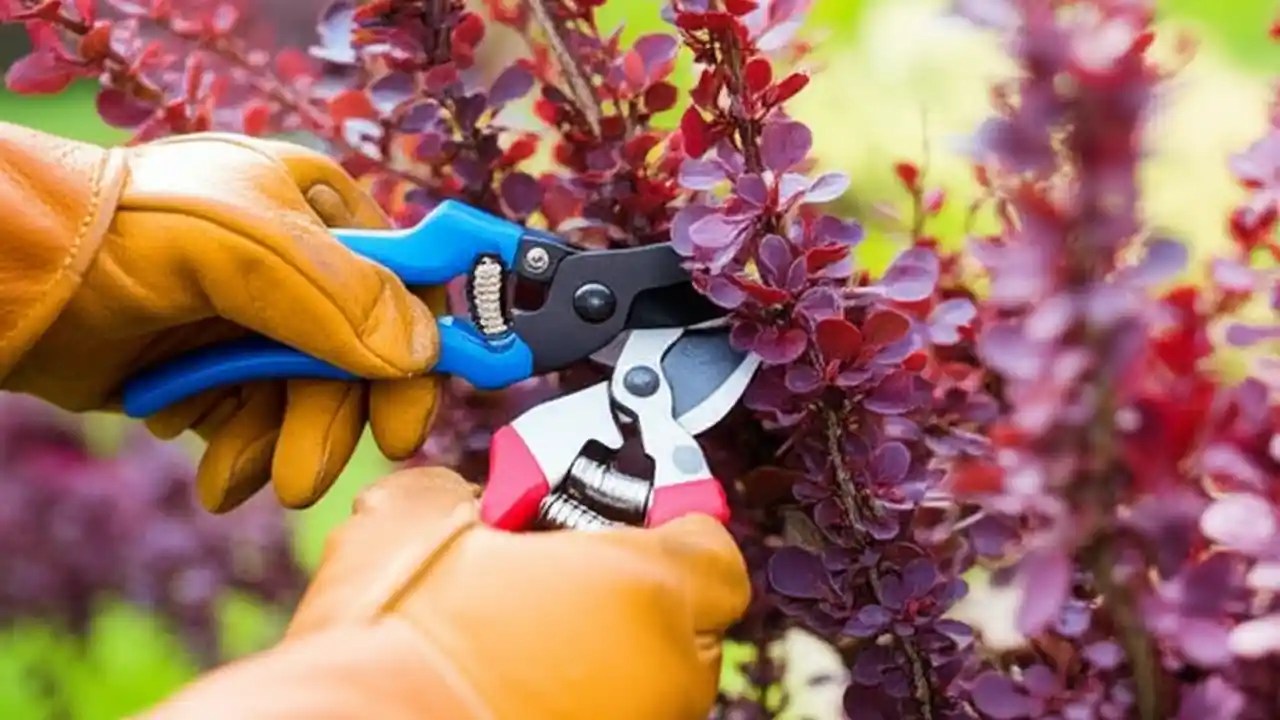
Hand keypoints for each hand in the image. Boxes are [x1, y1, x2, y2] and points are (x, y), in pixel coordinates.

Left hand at [1, 133, 442, 511]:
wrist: (17, 279)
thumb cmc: (128, 230)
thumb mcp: (243, 245)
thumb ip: (340, 293)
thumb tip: (421, 352)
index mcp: (325, 210)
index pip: (410, 285)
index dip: (423, 352)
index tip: (411, 418)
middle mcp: (304, 268)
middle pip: (363, 359)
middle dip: (333, 422)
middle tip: (307, 476)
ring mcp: (262, 322)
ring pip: (314, 402)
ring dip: (284, 448)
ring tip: (239, 477)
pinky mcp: (224, 371)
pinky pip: (267, 424)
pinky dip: (248, 456)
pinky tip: (217, 471)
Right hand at [276, 467, 750, 719]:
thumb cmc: (396, 638)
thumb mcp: (421, 518)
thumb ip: (474, 489)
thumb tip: (472, 497)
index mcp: (647, 590)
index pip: (711, 543)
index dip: (671, 518)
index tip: (630, 509)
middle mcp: (664, 672)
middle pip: (689, 615)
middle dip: (638, 587)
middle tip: (567, 570)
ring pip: (653, 674)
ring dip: (612, 646)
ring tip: (531, 631)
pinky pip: (615, 712)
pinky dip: (584, 694)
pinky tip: (520, 680)